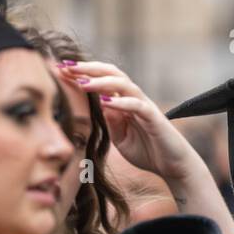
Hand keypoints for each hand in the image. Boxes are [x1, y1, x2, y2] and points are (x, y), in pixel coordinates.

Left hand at [56, 60, 200, 183]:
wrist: (173, 166)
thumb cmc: (148, 151)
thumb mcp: (120, 137)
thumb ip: (109, 121)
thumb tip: (95, 106)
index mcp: (123, 102)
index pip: (101, 80)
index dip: (81, 73)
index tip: (59, 69)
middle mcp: (134, 98)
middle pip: (111, 73)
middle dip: (88, 68)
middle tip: (66, 66)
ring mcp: (144, 106)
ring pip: (123, 84)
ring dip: (101, 82)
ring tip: (82, 82)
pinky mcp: (154, 118)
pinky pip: (137, 105)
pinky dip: (121, 102)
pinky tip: (106, 101)